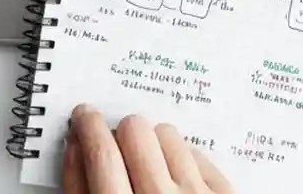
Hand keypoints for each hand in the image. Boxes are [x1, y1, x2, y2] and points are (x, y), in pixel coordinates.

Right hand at [64, 105, 232, 193]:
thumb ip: (80, 189)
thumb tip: (77, 146)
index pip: (103, 155)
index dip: (89, 129)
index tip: (85, 116)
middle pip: (137, 132)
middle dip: (122, 132)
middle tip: (119, 143)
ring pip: (168, 135)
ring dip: (154, 145)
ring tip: (150, 166)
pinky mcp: (225, 193)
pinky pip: (198, 153)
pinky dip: (183, 160)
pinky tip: (175, 177)